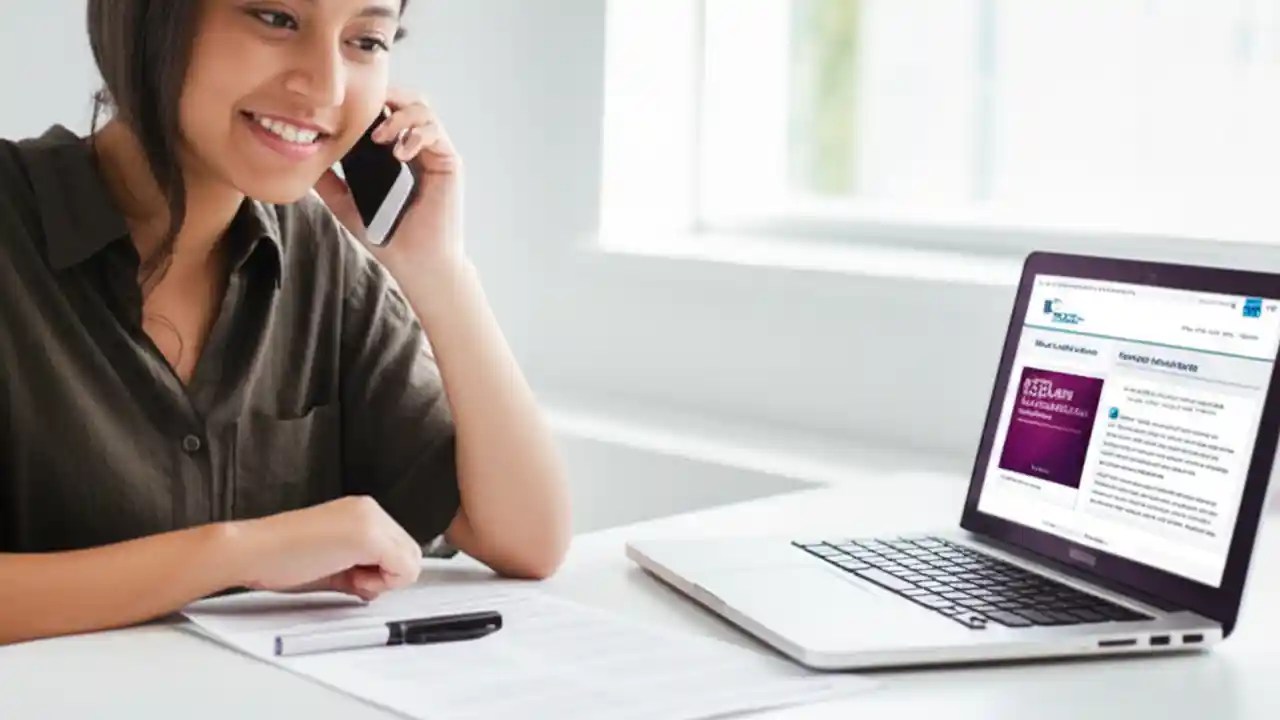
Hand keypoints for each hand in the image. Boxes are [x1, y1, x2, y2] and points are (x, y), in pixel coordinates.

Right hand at [232, 496, 423, 601]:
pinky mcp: (367, 535)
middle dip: (386, 576)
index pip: (399, 548)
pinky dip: (382, 584)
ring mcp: (370, 520)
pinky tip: (350, 578)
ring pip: (411, 562)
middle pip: (410, 554)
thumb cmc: (280, 558)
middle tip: (351, 579)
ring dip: (383, 580)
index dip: (381, 572)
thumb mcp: (332, 561)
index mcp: (362, 512)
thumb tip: (380, 582)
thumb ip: (361, 566)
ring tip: (347, 576)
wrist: (252, 551)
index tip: (354, 576)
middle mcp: (370, 510)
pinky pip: (403, 569)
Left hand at [315, 88, 463, 270]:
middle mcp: (419, 149)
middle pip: (409, 100)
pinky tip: (400, 153)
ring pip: (423, 110)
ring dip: (399, 115)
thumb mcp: (347, 204)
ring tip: (379, 137)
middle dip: (387, 97)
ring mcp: (436, 154)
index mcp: (398, 153)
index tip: (349, 106)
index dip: (373, 101)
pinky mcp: (449, 163)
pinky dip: (416, 135)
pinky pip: (435, 132)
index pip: (388, 111)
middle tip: (365, 110)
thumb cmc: (388, 237)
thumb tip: (304, 159)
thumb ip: (330, 182)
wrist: (416, 263)